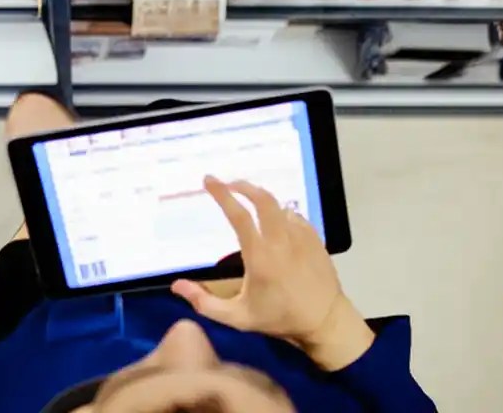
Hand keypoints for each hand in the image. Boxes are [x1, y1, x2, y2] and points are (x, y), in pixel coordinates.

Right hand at [171, 176, 374, 370]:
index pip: (239, 216)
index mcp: (260, 256)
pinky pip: (294, 216)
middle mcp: (281, 241)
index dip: (222, 195)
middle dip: (244, 186)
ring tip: (250, 203)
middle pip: (263, 199)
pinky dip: (280, 213)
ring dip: (262, 200)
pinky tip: (275, 221)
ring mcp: (301, 237)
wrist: (326, 322)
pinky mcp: (315, 239)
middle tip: (229, 184)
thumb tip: (176, 286)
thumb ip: (205, 303)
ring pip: (279, 206)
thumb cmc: (280, 318)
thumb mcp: (238, 318)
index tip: (209, 180)